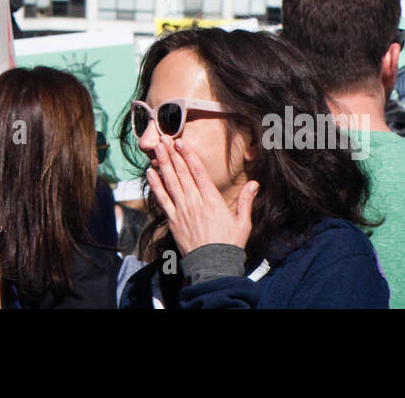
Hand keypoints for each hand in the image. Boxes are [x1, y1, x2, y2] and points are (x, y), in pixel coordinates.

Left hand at [145, 135, 258, 257]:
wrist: (212, 267)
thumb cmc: (229, 245)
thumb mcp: (243, 223)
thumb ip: (246, 201)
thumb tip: (254, 184)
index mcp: (212, 200)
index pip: (198, 172)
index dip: (189, 155)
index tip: (182, 142)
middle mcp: (195, 202)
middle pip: (182, 172)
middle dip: (172, 153)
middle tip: (164, 138)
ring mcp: (182, 211)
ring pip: (170, 182)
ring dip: (163, 163)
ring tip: (156, 148)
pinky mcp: (172, 221)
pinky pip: (162, 199)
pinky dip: (155, 185)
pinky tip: (150, 173)